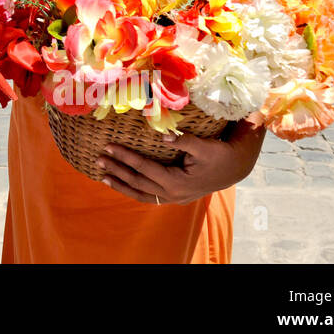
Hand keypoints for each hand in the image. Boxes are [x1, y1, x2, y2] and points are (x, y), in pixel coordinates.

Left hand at [95, 120, 265, 205]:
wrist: (235, 168)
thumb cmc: (219, 154)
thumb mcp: (203, 146)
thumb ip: (184, 140)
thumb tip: (165, 135)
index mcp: (177, 182)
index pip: (144, 168)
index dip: (125, 157)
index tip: (108, 147)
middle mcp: (173, 194)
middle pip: (138, 183)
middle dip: (117, 170)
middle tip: (98, 159)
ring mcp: (174, 198)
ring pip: (141, 194)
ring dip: (121, 185)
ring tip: (103, 176)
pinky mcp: (175, 197)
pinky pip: (149, 196)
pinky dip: (134, 190)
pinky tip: (122, 184)